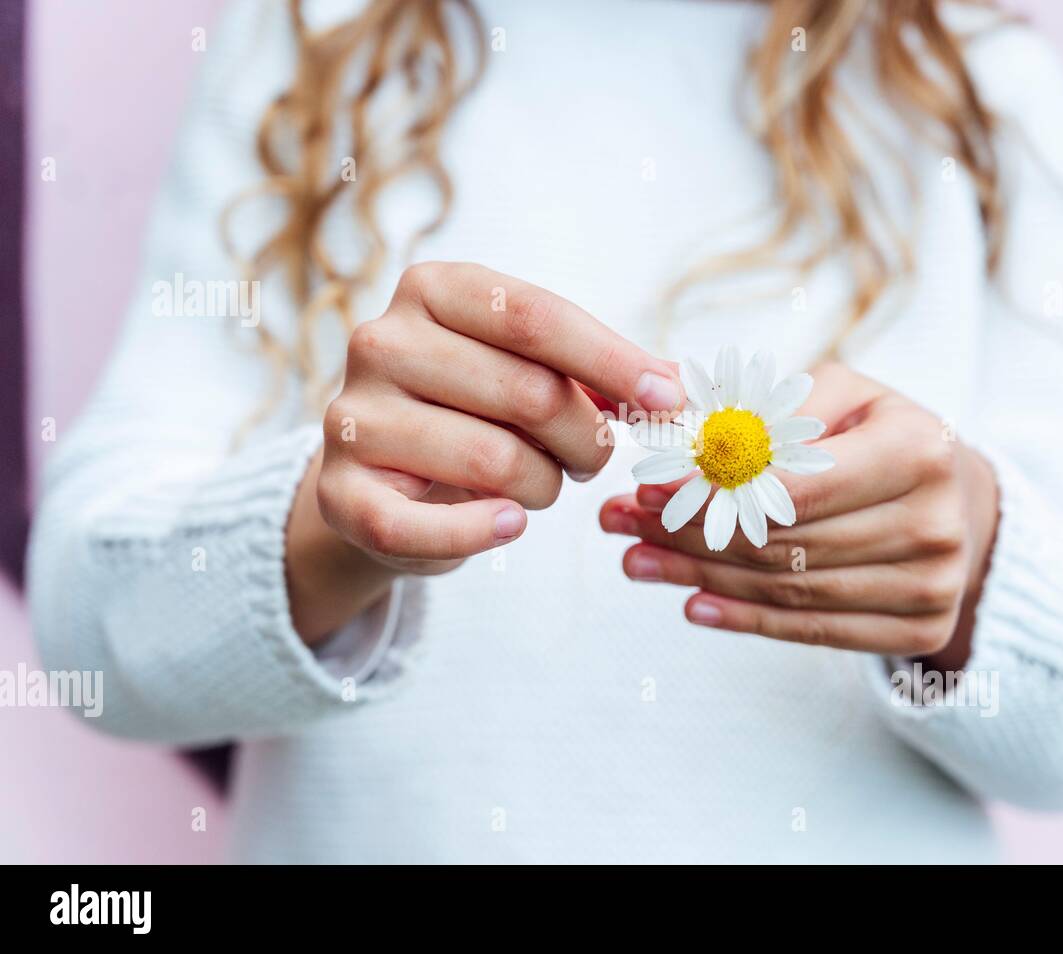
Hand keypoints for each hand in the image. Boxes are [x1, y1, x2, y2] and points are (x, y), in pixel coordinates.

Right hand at [287, 262, 681, 643]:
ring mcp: (351, 415)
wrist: (383, 475)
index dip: (613, 362)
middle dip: (586, 439)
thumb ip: (599, 374)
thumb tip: (677, 388)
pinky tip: (508, 524)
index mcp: (433, 289)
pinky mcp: (338, 490)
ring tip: (542, 484)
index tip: (669, 400)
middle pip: (526, 392)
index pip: (536, 317)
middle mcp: (381, 340)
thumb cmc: (475, 411)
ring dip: (544, 486)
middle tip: (594, 458)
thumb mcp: (530, 370)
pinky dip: (481, 533)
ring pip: (492, 461)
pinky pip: (424, 527)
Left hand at [600, 362, 998, 667]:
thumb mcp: (837, 394)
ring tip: (636, 559)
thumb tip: (662, 395)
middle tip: (622, 523)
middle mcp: (935, 523)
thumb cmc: (878, 435)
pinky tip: (692, 603)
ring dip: (700, 577)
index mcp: (919, 450)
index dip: (715, 490)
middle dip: (690, 533)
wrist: (957, 500)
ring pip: (790, 588)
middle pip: (786, 543)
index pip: (800, 486)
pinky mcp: (922, 630)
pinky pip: (815, 630)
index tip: (647, 484)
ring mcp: (933, 585)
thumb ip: (761, 402)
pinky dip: (746, 618)